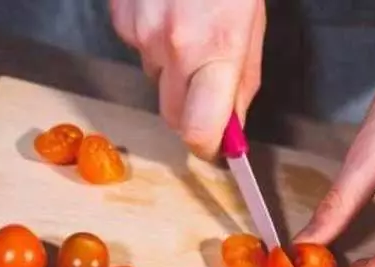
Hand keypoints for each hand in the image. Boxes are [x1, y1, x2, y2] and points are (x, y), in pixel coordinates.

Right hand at [109, 0, 265, 158]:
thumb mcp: (252, 24)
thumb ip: (243, 81)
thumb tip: (233, 124)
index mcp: (217, 50)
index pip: (199, 131)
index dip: (207, 145)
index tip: (214, 146)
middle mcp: (174, 48)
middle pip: (173, 116)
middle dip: (190, 112)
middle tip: (206, 87)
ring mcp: (142, 34)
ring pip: (155, 80)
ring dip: (171, 70)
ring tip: (189, 31)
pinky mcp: (122, 20)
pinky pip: (139, 50)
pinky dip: (154, 41)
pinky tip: (168, 12)